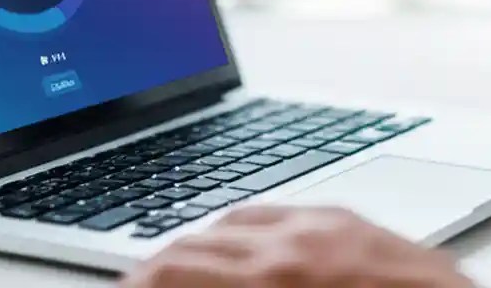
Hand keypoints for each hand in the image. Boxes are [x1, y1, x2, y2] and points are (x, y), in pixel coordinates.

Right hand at [119, 205, 473, 287]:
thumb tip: (190, 283)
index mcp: (273, 280)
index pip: (174, 269)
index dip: (138, 281)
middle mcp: (295, 242)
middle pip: (194, 240)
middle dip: (159, 265)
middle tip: (143, 284)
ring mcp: (326, 223)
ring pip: (234, 218)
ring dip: (202, 244)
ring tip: (188, 269)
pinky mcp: (353, 219)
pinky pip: (281, 210)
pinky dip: (249, 229)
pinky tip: (248, 249)